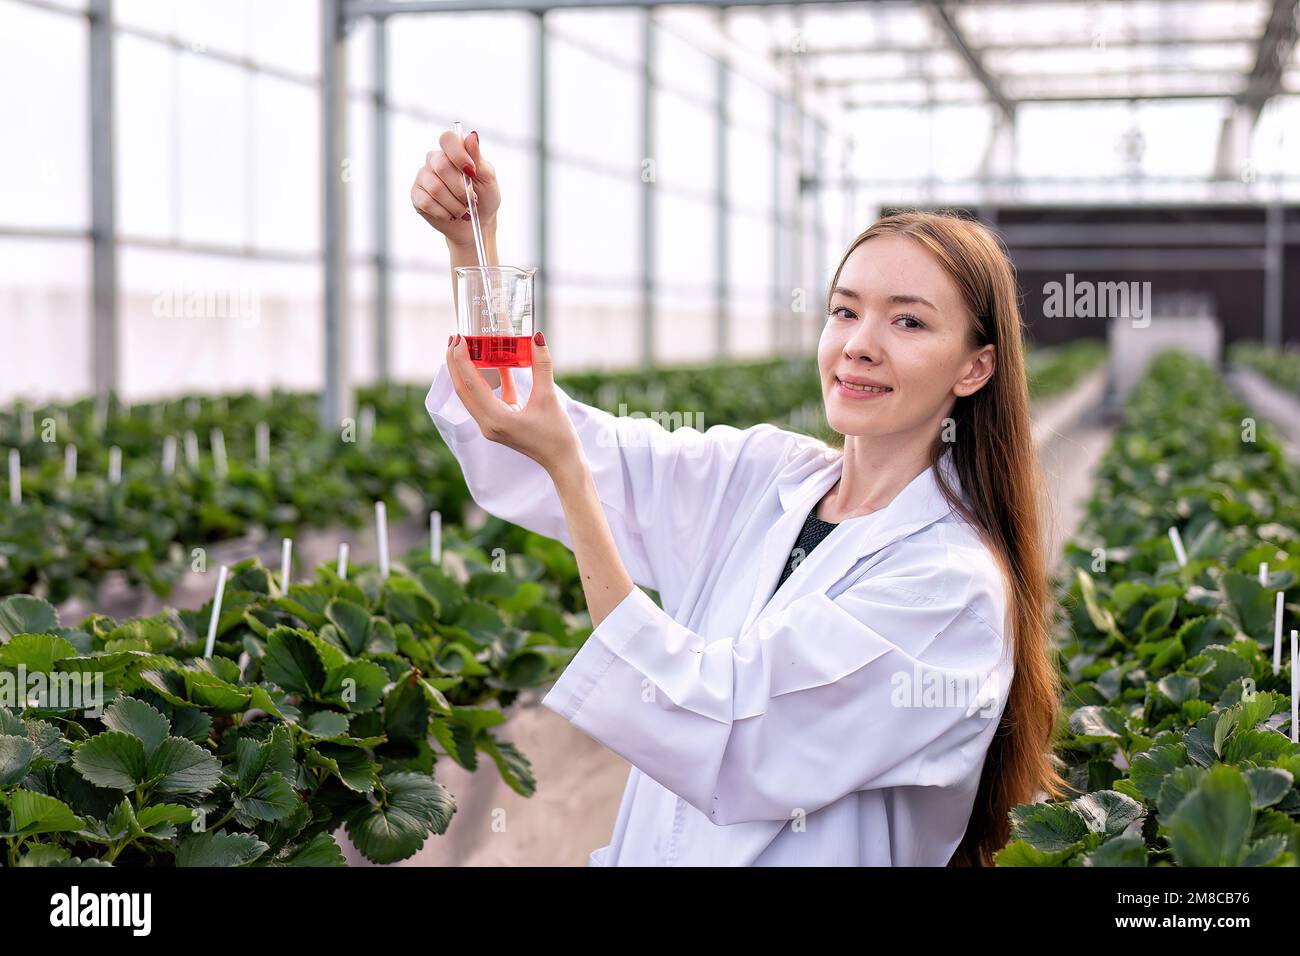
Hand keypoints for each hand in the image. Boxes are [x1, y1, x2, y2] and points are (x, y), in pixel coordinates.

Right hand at [411, 128, 500, 245]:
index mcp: (453, 151)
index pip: (447, 139)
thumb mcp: (487, 177)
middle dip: (461, 188)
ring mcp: (423, 177)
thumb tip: (472, 135)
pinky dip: (444, 213)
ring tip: (463, 210)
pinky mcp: (416, 195)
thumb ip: (478, 158)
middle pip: (441, 166)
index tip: (472, 172)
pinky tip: (450, 214)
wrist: (477, 223)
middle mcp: (434, 160)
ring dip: (455, 204)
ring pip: (435, 188)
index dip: (458, 154)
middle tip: (472, 199)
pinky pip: (427, 202)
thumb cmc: (484, 197)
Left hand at [446, 331, 583, 477]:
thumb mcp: (549, 398)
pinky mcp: (499, 423)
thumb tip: (537, 338)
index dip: (462, 360)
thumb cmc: (557, 435)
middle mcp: (488, 423)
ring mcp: (491, 425)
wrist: (562, 461)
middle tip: (455, 337)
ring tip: (466, 346)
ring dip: (467, 370)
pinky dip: (489, 380)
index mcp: (496, 419)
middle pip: (463, 389)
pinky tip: (494, 361)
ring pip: (472, 393)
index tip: (460, 338)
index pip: (471, 384)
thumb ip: (541, 366)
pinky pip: (488, 397)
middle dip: (456, 363)